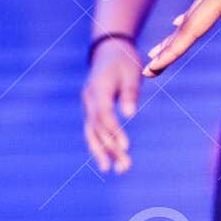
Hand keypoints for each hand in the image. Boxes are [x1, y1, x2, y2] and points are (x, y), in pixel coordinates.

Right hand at [83, 37, 142, 173]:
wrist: (109, 49)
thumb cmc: (124, 60)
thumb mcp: (132, 73)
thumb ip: (130, 93)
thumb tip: (130, 114)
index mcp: (99, 88)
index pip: (104, 114)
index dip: (113, 131)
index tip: (126, 147)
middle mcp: (89, 98)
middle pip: (96, 127)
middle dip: (108, 149)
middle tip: (123, 168)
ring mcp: (88, 104)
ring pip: (91, 132)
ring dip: (101, 152)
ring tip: (111, 170)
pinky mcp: (91, 109)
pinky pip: (92, 130)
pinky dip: (99, 144)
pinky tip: (108, 159)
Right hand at [143, 0, 220, 76]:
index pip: (192, 28)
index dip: (173, 50)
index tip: (153, 66)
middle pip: (186, 24)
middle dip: (167, 49)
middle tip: (148, 71)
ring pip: (191, 14)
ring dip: (175, 35)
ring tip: (157, 52)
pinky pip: (202, 4)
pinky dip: (189, 18)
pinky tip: (180, 22)